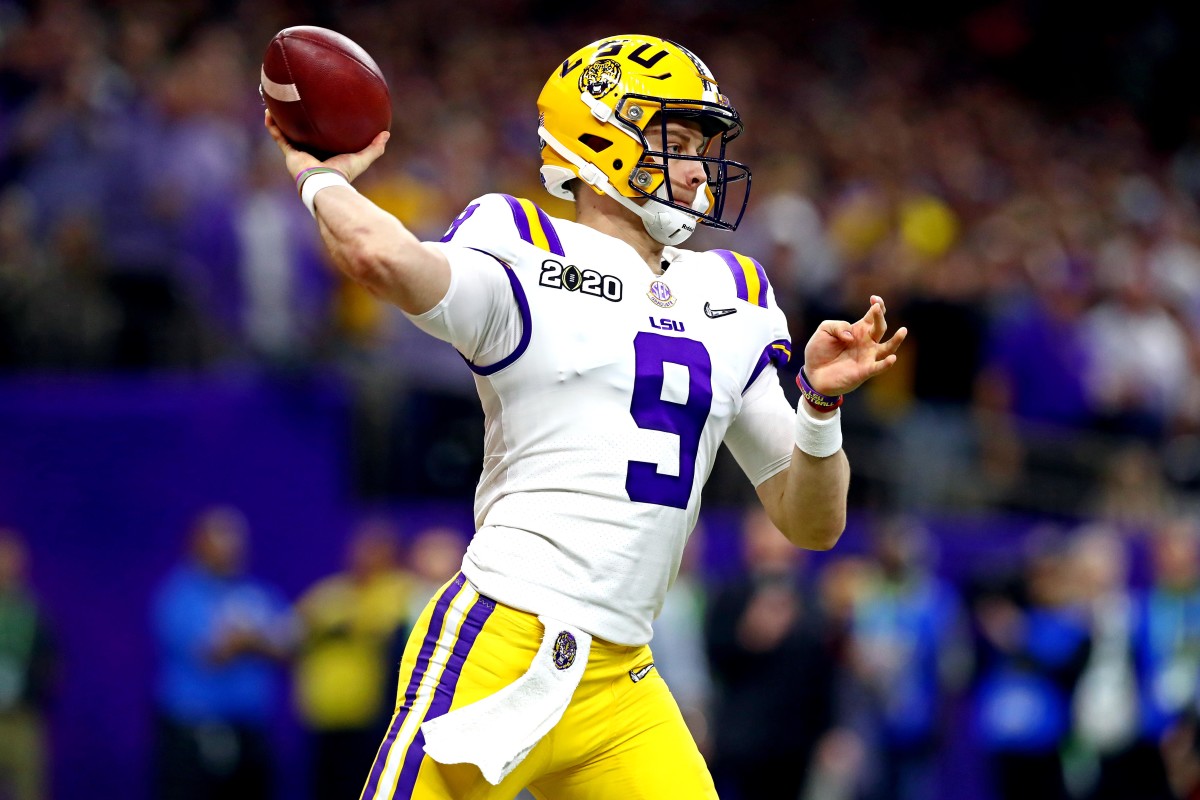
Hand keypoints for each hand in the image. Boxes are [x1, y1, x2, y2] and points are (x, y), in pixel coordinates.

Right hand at [264, 110, 389, 183]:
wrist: (326, 184)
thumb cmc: (343, 174)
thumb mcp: (362, 158)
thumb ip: (374, 148)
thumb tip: (387, 133)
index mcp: (325, 155)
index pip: (322, 139)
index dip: (319, 129)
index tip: (319, 115)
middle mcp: (310, 154)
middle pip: (303, 135)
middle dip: (298, 123)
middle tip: (296, 105)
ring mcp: (299, 155)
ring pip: (287, 133)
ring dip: (281, 120)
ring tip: (276, 104)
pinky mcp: (290, 155)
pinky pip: (279, 136)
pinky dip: (273, 125)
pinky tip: (269, 112)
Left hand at [803, 295, 906, 396]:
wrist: (812, 373)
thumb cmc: (820, 351)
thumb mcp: (825, 330)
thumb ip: (838, 326)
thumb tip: (852, 336)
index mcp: (859, 330)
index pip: (873, 316)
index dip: (877, 306)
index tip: (874, 299)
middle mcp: (867, 342)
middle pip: (880, 327)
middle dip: (880, 316)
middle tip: (877, 307)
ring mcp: (867, 357)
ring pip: (887, 347)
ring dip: (896, 340)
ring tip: (903, 331)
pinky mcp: (864, 371)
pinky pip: (878, 367)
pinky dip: (886, 363)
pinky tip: (892, 358)